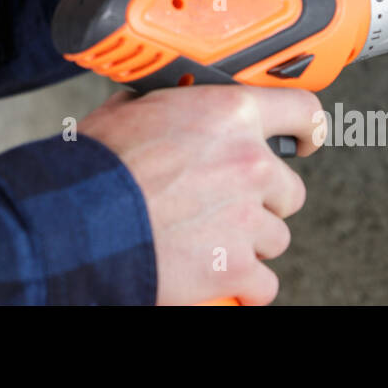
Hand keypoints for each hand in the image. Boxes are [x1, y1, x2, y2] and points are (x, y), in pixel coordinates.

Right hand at [80, 84, 322, 305]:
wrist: (79, 219)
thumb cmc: (99, 165)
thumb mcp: (132, 111)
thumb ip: (165, 106)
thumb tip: (162, 102)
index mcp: (229, 115)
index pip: (301, 109)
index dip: (308, 127)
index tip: (306, 138)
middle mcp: (249, 163)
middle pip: (289, 189)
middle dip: (262, 199)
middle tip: (226, 203)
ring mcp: (246, 219)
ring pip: (276, 238)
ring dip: (248, 241)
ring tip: (209, 238)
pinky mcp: (235, 267)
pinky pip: (263, 284)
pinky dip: (244, 285)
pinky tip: (218, 275)